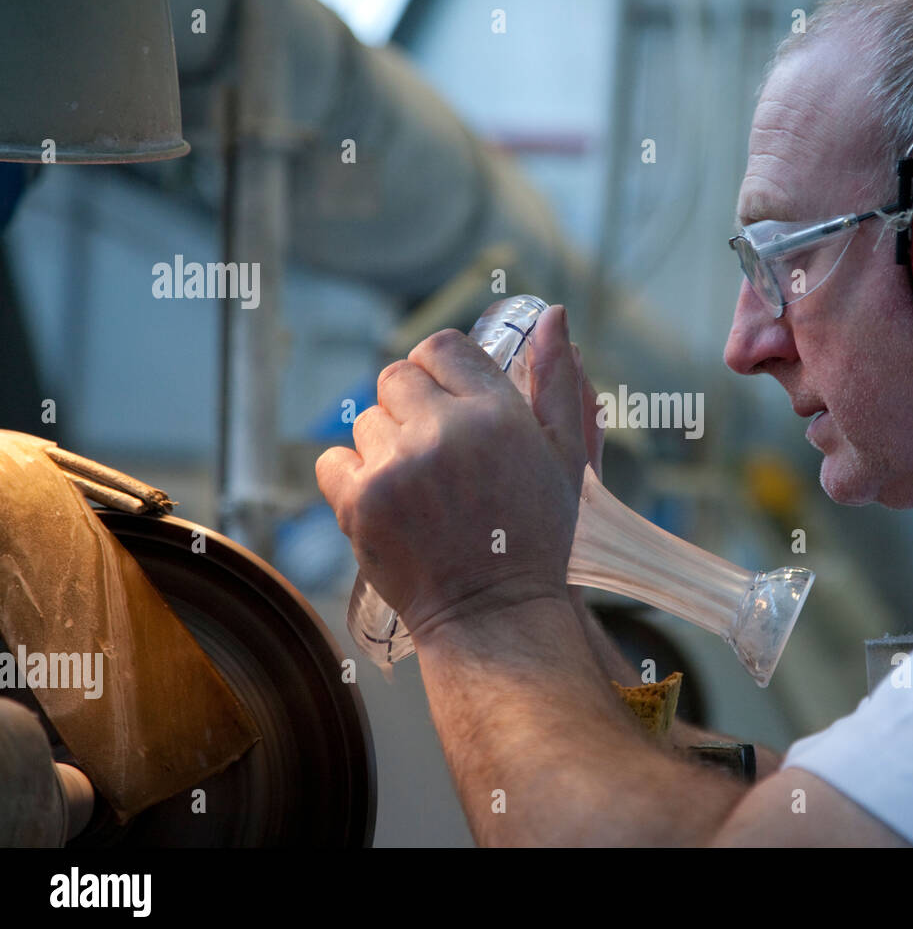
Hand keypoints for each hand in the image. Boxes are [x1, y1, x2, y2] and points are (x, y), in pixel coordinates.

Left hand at [316, 305, 587, 638]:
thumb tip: (552, 313)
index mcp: (498, 413)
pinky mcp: (359, 503)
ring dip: (384, 445)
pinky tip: (383, 500)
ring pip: (366, 420)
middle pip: (395, 377)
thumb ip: (557, 382)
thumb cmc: (537, 537)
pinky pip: (331, 460)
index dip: (442, 374)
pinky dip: (349, 476)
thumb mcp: (565, 456)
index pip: (442, 347)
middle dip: (411, 407)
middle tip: (434, 454)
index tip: (450, 407)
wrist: (496, 615)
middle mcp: (445, 431)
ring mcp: (398, 467)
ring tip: (417, 488)